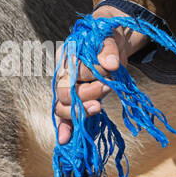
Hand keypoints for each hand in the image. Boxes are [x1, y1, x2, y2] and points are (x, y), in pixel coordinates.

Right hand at [54, 8, 147, 145]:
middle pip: (64, 93)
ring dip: (80, 110)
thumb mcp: (110, 36)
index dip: (89, 74)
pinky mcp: (76, 100)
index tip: (108, 70)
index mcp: (66, 55)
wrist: (112, 42)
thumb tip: (110, 63)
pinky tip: (65, 139)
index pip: (70, 71)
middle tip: (105, 87)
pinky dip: (65, 128)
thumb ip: (108, 48)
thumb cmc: (107, 37)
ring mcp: (68, 88)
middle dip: (86, 94)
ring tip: (99, 106)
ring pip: (63, 107)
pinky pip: (65, 117)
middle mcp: (63, 73)